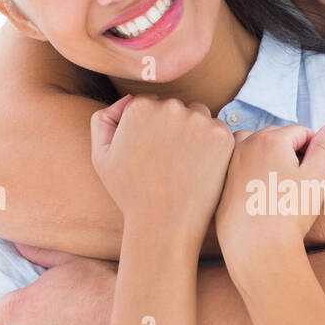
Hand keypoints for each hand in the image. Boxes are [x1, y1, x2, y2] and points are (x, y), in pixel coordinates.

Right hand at [90, 93, 234, 246]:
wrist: (164, 223)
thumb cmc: (130, 193)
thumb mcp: (102, 156)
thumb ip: (104, 120)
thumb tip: (127, 100)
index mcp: (140, 106)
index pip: (150, 103)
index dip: (150, 129)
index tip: (151, 153)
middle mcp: (170, 107)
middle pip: (176, 107)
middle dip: (174, 128)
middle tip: (169, 162)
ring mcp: (199, 121)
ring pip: (199, 116)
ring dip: (195, 133)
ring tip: (185, 165)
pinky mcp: (222, 136)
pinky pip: (218, 132)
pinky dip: (213, 146)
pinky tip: (201, 168)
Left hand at [216, 121, 324, 269]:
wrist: (257, 248)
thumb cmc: (290, 213)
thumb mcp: (316, 177)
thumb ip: (324, 148)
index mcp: (271, 140)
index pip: (301, 132)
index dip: (320, 146)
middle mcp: (246, 146)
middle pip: (277, 138)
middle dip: (297, 150)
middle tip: (313, 172)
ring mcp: (230, 164)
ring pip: (256, 150)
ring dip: (273, 157)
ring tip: (288, 179)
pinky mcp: (222, 183)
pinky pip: (241, 169)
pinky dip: (255, 173)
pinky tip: (268, 193)